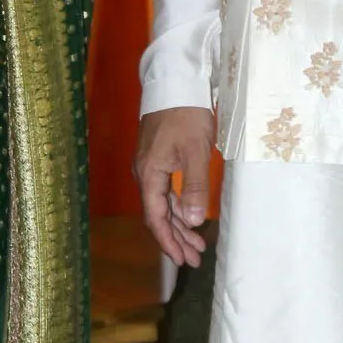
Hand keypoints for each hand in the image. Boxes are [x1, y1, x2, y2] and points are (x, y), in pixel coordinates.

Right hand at [136, 106, 216, 266]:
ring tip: (197, 244)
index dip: (168, 240)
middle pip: (157, 214)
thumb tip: (193, 222)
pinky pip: (166, 191)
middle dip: (176, 238)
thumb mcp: (195, 151)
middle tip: (194, 259)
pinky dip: (178, 207)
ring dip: (179, 225)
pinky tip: (190, 216)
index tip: (181, 260)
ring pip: (162, 204)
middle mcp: (145, 173)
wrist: (177, 82)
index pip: (155, 217)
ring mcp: (151, 165)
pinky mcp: (159, 158)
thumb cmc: (187, 114)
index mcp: (150, 174)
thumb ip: (193, 187)